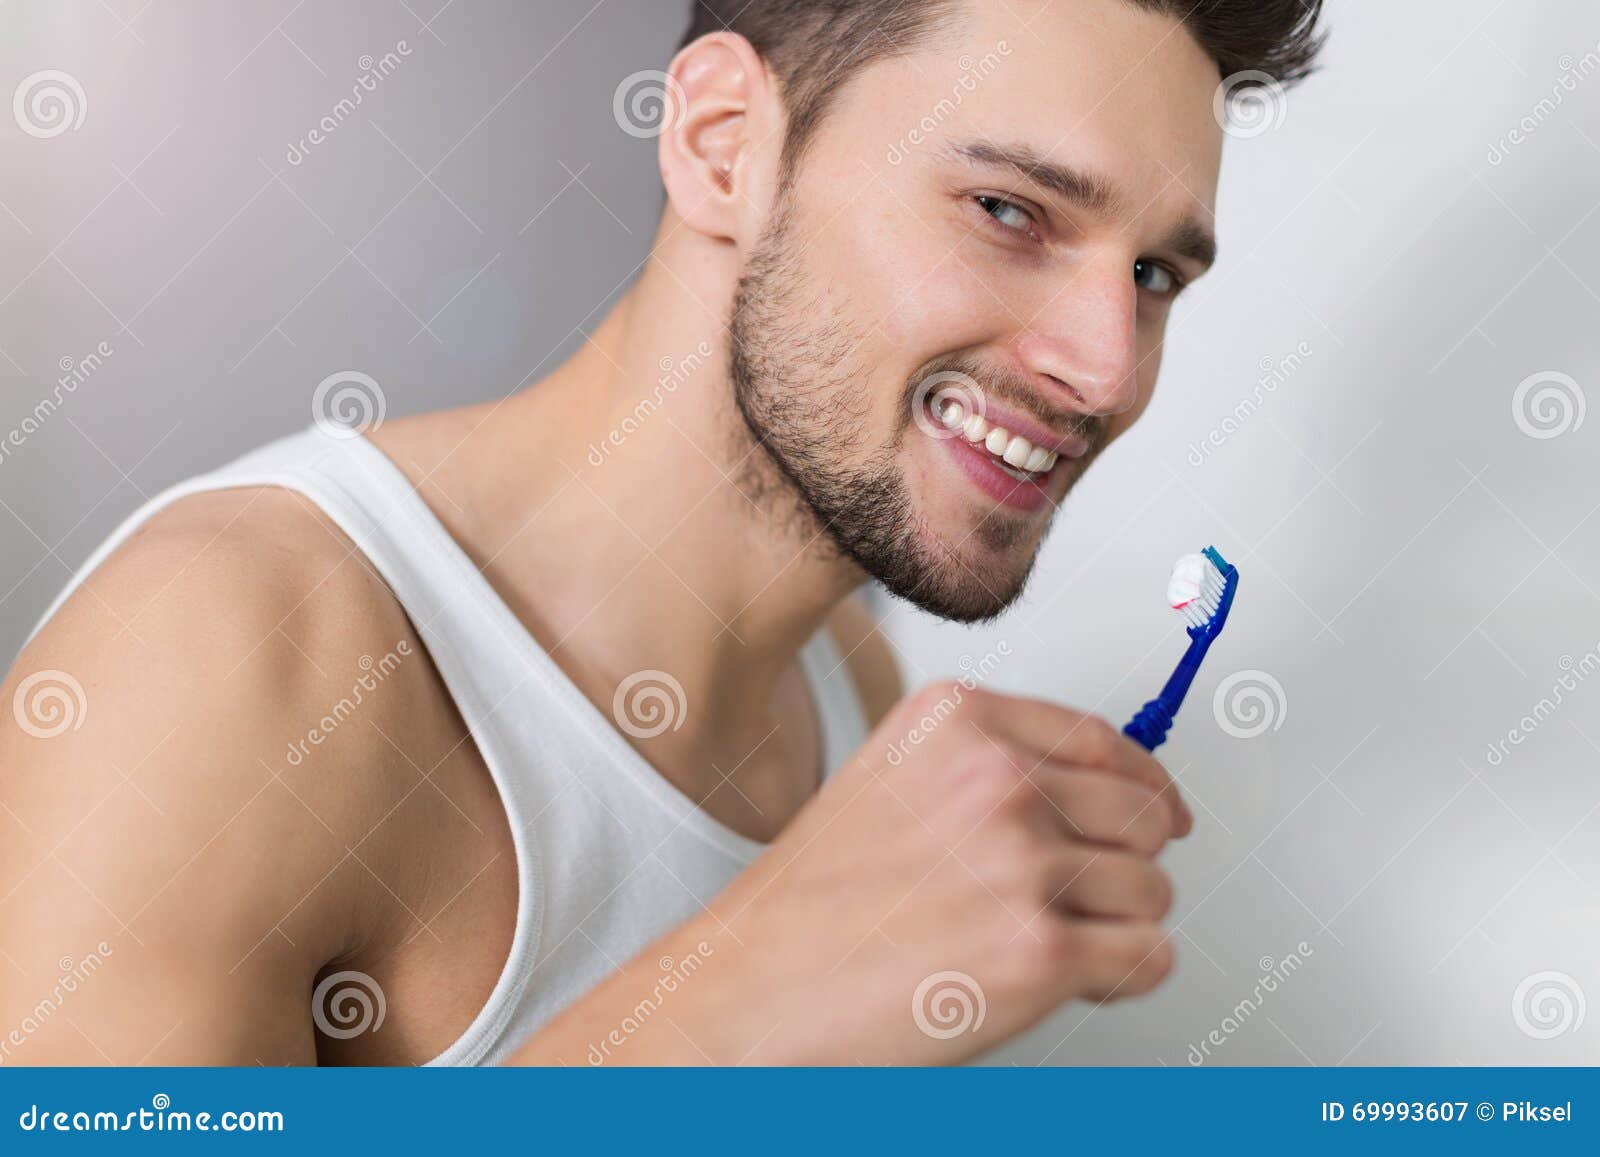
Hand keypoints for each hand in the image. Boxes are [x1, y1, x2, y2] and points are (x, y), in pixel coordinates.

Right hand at [520, 680, 1191, 1065]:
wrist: (749, 989)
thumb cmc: (812, 903)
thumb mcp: (895, 781)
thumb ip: (990, 765)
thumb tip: (1105, 784)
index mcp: (959, 721)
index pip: (1105, 741)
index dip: (1145, 786)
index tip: (1161, 813)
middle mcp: (996, 777)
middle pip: (1144, 815)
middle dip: (1120, 865)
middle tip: (1064, 901)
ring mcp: (1020, 861)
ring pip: (1153, 891)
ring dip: (1114, 927)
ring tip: (1036, 943)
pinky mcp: (1039, 950)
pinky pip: (1149, 959)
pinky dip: (1119, 980)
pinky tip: (1060, 981)